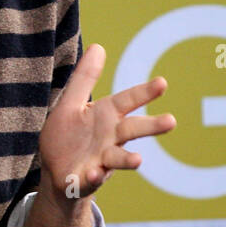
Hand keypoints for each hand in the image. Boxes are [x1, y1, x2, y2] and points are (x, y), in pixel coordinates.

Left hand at [38, 44, 175, 201]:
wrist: (54, 172)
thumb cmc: (68, 136)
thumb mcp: (71, 104)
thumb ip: (84, 78)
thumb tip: (98, 46)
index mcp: (106, 117)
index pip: (128, 101)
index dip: (144, 92)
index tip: (162, 83)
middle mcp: (109, 139)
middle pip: (132, 130)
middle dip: (151, 126)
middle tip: (171, 121)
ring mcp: (101, 161)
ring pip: (118, 159)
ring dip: (128, 160)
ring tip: (138, 160)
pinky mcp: (85, 180)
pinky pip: (91, 179)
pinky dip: (94, 177)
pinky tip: (94, 172)